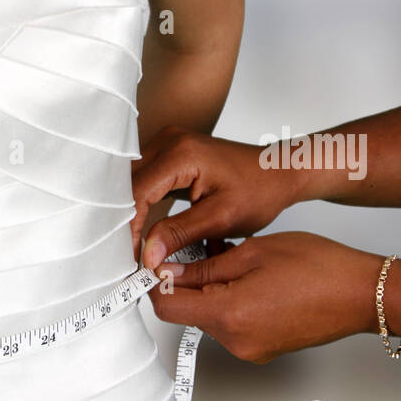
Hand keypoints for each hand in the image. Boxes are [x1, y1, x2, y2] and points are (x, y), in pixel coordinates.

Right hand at [130, 125, 300, 265]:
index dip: (128, 229)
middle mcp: (169, 141)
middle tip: (124, 256)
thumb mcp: (221, 218)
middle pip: (127, 184)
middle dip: (122, 221)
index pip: (136, 193)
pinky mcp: (170, 153)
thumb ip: (180, 233)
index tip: (129, 259)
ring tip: (130, 245)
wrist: (278, 172)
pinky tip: (141, 227)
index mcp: (181, 154)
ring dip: (129, 212)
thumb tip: (147, 255)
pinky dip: (140, 203)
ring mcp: (168, 143)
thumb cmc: (259, 190)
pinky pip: (145, 178)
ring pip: (132, 181)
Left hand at [149, 231, 384, 361]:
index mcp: (229, 315)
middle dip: (189, 280)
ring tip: (235, 257)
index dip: (156, 282)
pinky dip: (232, 299)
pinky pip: (233, 323)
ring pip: (211, 315)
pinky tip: (252, 276)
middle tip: (205, 247)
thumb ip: (204, 266)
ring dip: (212, 287)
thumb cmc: (317, 267)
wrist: (362, 293)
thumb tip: (168, 271)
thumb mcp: (251, 252)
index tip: (158, 260)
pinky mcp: (265, 348)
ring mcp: (252, 349)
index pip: (166, 307)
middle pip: (188, 311)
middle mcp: (237, 342)